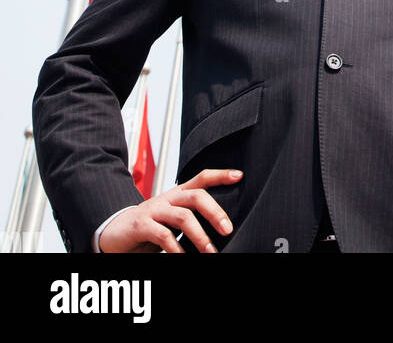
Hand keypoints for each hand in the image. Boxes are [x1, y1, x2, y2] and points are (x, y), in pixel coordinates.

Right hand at [98, 168, 243, 253]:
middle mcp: (168, 197)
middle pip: (196, 196)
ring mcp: (154, 209)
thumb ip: (191, 218)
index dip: (220, 175)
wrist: (114, 233)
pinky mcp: (142, 224)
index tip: (239, 176)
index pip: (201, 178)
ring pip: (183, 216)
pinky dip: (176, 248)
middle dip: (215, 211)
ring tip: (210, 252)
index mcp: (177, 194)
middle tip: (228, 229)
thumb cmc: (149, 228)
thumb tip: (220, 228)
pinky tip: (183, 258)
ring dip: (199, 235)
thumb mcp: (172, 219)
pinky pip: (163, 235)